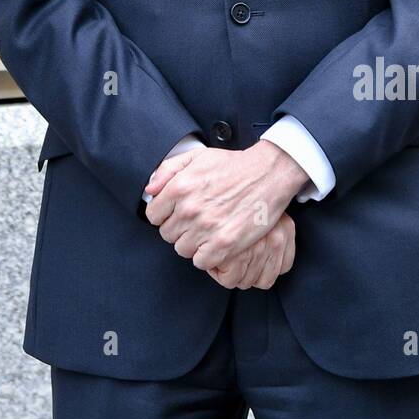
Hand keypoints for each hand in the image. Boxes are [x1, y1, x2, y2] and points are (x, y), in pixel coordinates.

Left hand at [143, 141, 305, 274]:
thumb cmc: (232, 166)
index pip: (154, 215)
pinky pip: (201, 262)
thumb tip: (150, 190)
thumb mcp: (197, 157)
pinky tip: (216, 243)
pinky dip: (207, 256)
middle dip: (179, 229)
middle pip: (167, 235)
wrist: (267, 174)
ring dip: (193, 243)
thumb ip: (167, 170)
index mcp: (179, 187)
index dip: (165, 215)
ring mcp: (207, 227)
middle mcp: (190, 208)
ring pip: (183, 249)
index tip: (177, 213)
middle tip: (196, 221)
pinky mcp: (225, 243)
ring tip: (207, 231)